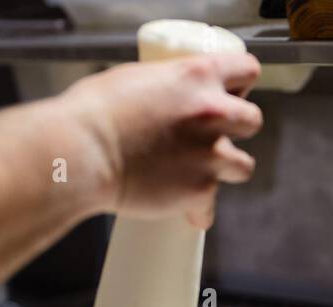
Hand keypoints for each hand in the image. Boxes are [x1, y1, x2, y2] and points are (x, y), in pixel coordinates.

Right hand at [62, 53, 262, 228]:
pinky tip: (184, 208)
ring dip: (224, 169)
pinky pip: (210, 206)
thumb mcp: (134, 79)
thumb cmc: (92, 114)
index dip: (240, 82)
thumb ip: (165, 87)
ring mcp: (210, 155)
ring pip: (243, 166)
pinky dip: (197, 209)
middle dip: (237, 128)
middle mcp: (212, 113)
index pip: (246, 70)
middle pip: (252, 120)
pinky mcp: (200, 191)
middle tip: (213, 135)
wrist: (80, 155)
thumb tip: (167, 98)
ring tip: (199, 171)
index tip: (232, 92)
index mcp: (197, 76)